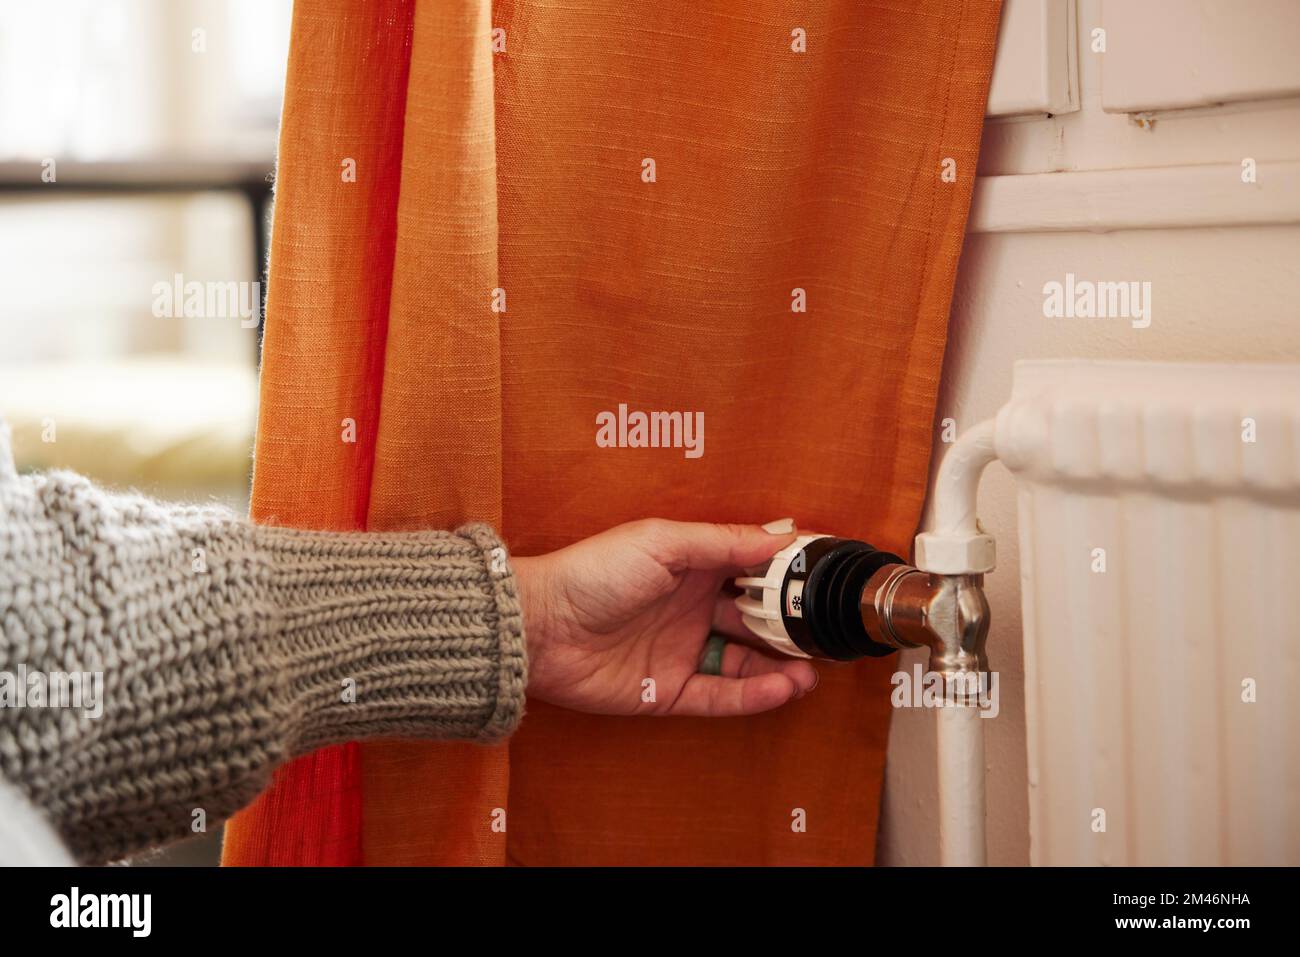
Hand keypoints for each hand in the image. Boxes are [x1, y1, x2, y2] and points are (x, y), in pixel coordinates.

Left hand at [513, 518, 818, 716]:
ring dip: (780, 665)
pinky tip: (782, 687)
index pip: (750, 568)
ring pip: (745, 661)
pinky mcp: (668, 690)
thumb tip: (780, 535)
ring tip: (811, 667)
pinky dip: (753, 694)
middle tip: (826, 630)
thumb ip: (723, 541)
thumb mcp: (663, 542)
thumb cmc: (592, 573)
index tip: (826, 575)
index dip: (786, 573)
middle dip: (791, 625)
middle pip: (754, 618)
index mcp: (690, 566)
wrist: (539, 627)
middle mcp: (690, 608)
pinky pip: (721, 695)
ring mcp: (681, 651)